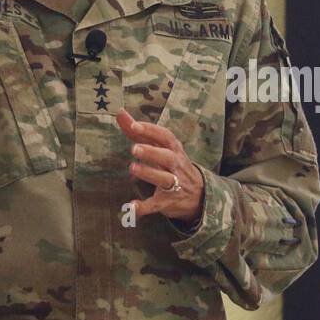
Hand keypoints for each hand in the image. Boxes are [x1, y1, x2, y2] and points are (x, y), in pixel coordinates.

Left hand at [116, 108, 204, 224]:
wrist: (199, 193)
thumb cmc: (173, 163)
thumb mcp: (160, 147)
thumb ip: (139, 132)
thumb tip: (120, 112)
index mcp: (173, 149)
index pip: (165, 136)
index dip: (150, 130)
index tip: (134, 125)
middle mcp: (176, 165)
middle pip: (167, 157)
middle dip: (152, 152)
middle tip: (134, 148)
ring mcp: (174, 184)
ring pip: (164, 179)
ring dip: (149, 173)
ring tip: (133, 167)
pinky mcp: (168, 201)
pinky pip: (156, 204)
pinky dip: (145, 206)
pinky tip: (132, 206)